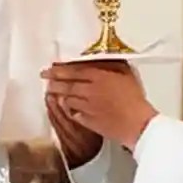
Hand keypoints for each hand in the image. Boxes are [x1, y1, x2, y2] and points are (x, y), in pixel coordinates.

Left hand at [41, 61, 157, 149]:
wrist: (137, 124)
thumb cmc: (135, 100)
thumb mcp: (127, 74)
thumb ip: (113, 64)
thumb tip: (103, 57)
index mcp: (99, 77)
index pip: (73, 71)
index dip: (59, 69)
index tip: (51, 68)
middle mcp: (89, 91)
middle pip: (66, 85)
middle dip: (53, 81)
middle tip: (45, 78)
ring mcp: (87, 107)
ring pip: (66, 99)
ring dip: (58, 94)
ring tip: (53, 91)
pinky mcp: (87, 121)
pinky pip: (72, 113)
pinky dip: (68, 109)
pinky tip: (67, 107)